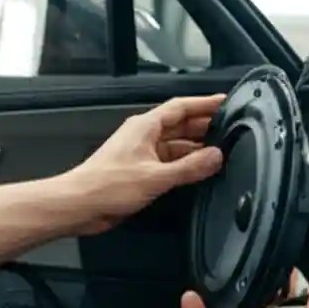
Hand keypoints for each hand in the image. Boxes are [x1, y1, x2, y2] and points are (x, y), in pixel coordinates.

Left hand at [68, 95, 226, 234]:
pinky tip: (198, 172)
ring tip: (220, 152)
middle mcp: (143, 136)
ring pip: (175, 146)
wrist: (79, 205)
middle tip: (229, 129)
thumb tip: (215, 157)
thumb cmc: (106, 185)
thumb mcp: (155, 176)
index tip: (225, 103)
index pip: (181, 107)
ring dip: (195, 149)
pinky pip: (168, 163)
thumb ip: (189, 167)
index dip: (204, 103)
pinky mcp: (139, 172)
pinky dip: (184, 165)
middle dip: (204, 126)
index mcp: (145, 127)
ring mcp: (141, 154)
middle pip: (180, 125)